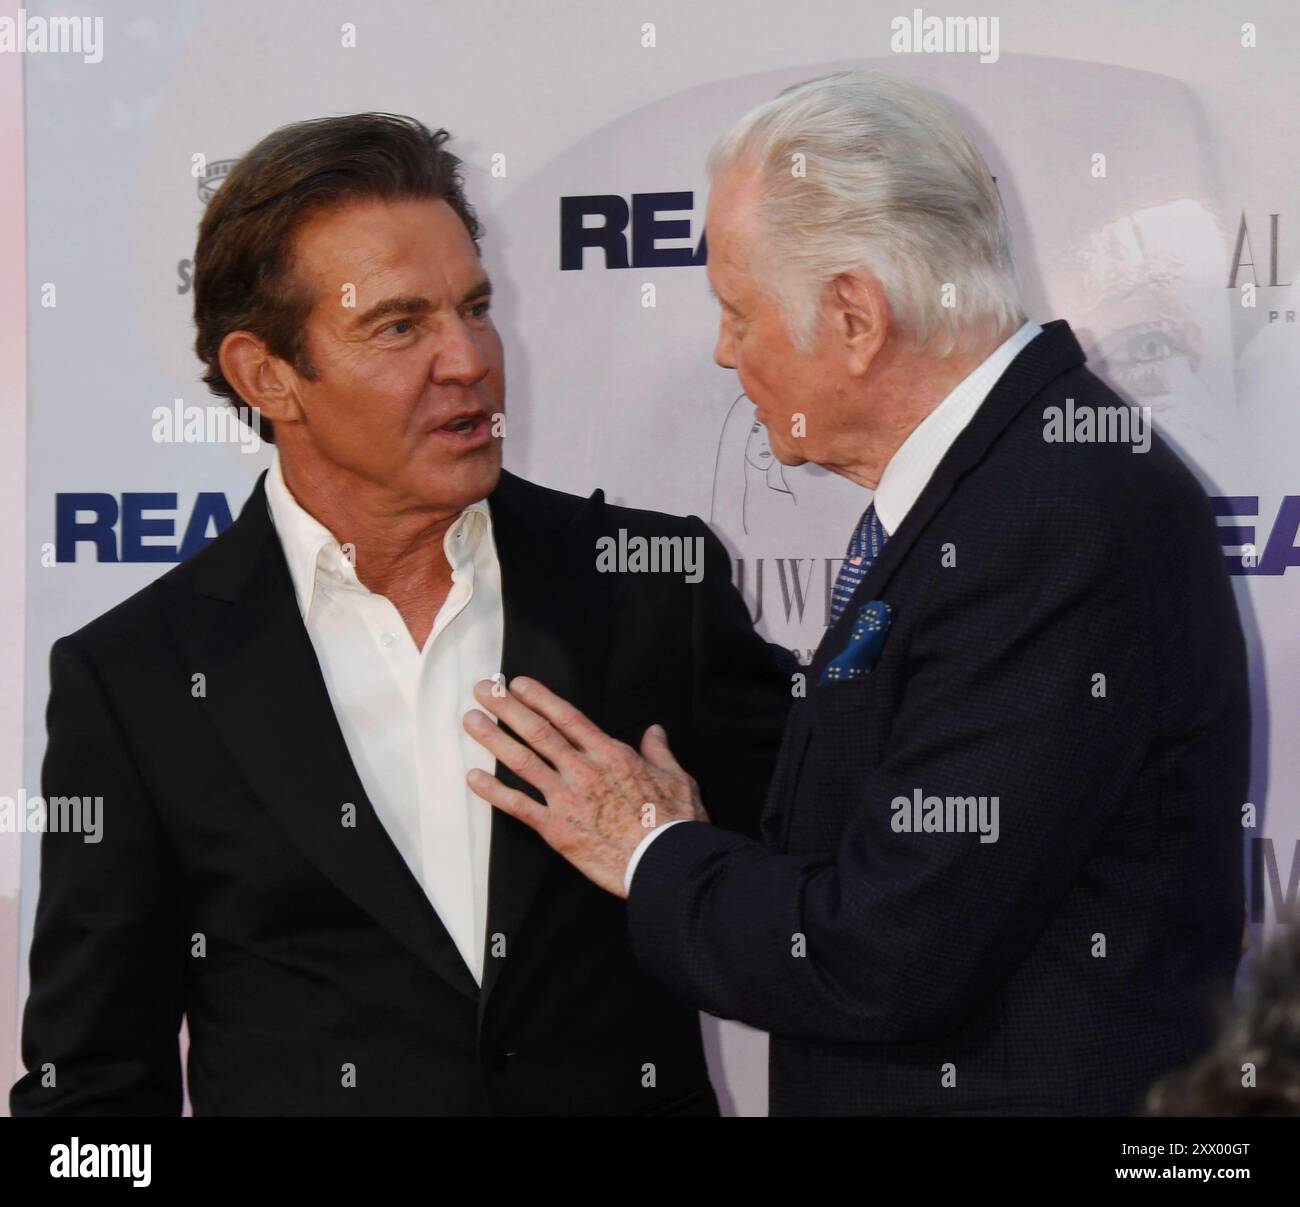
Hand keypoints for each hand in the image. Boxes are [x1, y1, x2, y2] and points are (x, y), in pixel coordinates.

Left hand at [462, 676, 707, 897]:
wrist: (666, 862)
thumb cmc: (674, 823)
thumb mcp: (677, 778)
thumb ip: (660, 752)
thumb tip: (655, 732)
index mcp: (611, 755)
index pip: (567, 718)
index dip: (540, 697)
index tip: (519, 684)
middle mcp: (584, 770)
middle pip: (538, 732)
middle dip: (507, 708)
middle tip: (484, 690)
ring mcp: (567, 799)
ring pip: (523, 762)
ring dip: (494, 739)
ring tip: (471, 721)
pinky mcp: (557, 830)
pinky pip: (519, 806)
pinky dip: (494, 791)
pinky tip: (474, 778)